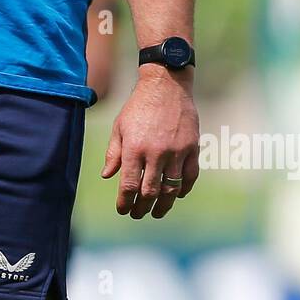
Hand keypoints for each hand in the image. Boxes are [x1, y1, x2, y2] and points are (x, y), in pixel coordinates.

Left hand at [101, 67, 199, 218]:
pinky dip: (183, 190)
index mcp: (134, 148)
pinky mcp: (192, 148)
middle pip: (150, 192)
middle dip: (142, 208)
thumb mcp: (120, 127)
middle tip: (137, 214)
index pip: (129, 186)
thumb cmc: (139, 107)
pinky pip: (190, 177)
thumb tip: (107, 176)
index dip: (125, 203)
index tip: (123, 210)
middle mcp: (156, 152)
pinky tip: (176, 195)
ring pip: (171, 189)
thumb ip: (114, 153)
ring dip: (163, 206)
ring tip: (156, 213)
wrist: (166, 85)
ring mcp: (176, 151)